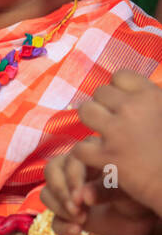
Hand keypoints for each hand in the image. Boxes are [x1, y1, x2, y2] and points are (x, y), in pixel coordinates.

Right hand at [42, 154, 158, 234]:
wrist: (140, 221)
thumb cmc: (137, 198)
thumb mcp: (127, 191)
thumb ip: (107, 190)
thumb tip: (84, 196)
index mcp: (90, 157)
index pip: (70, 161)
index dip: (72, 179)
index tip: (80, 198)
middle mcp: (73, 169)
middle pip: (51, 172)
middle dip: (62, 194)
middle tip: (76, 210)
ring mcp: (67, 190)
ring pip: (46, 193)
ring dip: (60, 209)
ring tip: (81, 221)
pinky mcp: (66, 211)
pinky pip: (53, 217)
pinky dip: (61, 226)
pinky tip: (75, 231)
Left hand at [73, 70, 161, 215]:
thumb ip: (160, 101)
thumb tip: (158, 86)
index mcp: (153, 96)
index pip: (121, 76)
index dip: (120, 89)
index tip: (126, 103)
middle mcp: (133, 109)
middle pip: (100, 92)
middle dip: (105, 105)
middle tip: (114, 121)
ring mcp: (118, 132)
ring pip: (85, 112)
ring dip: (92, 122)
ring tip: (103, 133)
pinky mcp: (108, 158)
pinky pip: (80, 147)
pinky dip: (87, 153)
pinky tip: (99, 158)